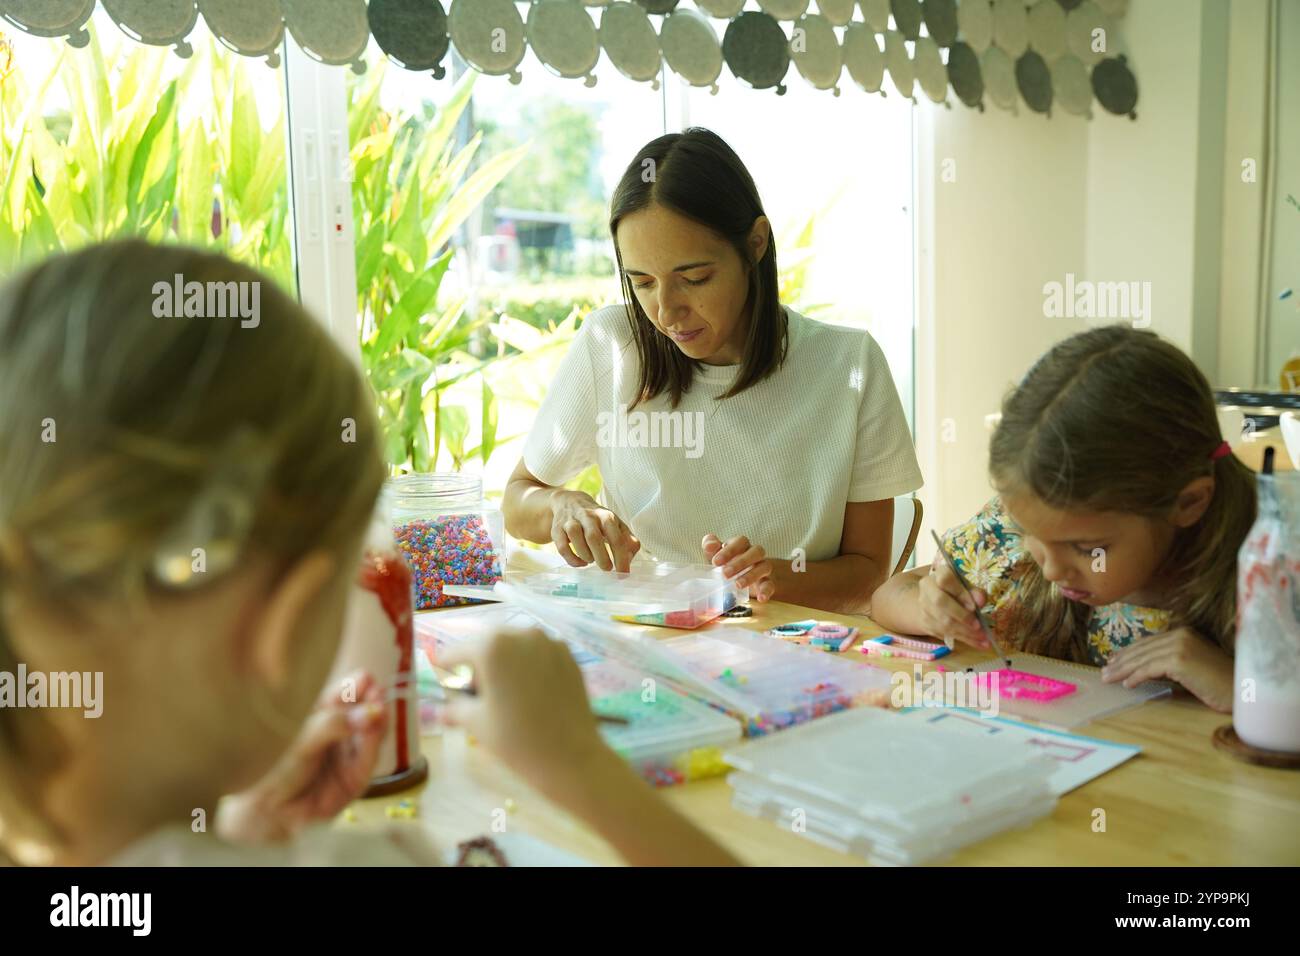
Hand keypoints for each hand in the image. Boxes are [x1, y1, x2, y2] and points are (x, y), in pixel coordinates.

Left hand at [217, 671, 387, 843]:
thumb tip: (370, 711)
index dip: (355, 686)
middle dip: (372, 701)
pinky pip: (369, 759)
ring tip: (380, 708)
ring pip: (370, 734)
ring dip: (378, 721)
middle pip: (361, 713)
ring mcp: (348, 756)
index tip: (366, 677)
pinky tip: (376, 729)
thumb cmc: (273, 770)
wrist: (265, 812)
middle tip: (377, 692)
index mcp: (319, 717)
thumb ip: (334, 724)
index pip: (341, 696)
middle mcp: (337, 734)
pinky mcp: (356, 779)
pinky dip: (374, 743)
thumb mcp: (300, 740)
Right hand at [437, 628, 607, 794]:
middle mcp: (521, 634)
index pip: (457, 651)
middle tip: (476, 691)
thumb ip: (455, 708)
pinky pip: (539, 653)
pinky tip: (529, 692)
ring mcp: (549, 642)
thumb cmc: (516, 740)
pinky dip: (529, 665)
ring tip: (504, 692)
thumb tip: (441, 711)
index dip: (447, 666)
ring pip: (516, 645)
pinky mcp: (569, 655)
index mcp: (492, 647)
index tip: (443, 677)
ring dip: (505, 662)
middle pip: (488, 643)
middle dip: (478, 662)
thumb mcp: (476, 723)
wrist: (571, 757)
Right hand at [550, 490, 639, 571]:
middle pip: (594, 538)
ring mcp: (570, 521)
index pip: (616, 538)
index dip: (621, 558)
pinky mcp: (557, 529)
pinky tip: (581, 562)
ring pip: (576, 539)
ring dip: (586, 555)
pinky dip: (572, 559)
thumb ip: (628, 540)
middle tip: (607, 569)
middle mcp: (588, 516)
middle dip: (602, 557)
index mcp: (606, 516)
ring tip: (592, 560)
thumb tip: (630, 558)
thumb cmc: (597, 519)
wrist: (570, 502)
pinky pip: (562, 547)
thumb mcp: (615, 524)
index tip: (623, 573)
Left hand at [702, 534, 774, 601]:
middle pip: (756, 551)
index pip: (740, 541)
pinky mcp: (766, 583)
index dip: (729, 550)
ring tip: (737, 585)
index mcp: (742, 545)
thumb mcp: (715, 554)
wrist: (738, 579)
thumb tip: (710, 545)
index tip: (715, 562)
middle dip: (741, 562)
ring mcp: (762, 568)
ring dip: (751, 575)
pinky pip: (770, 585)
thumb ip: (710, 546)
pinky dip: (766, 591)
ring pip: (764, 566)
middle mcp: (755, 554)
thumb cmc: (724, 563)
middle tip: (725, 574)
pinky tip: (761, 598)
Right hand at [917, 553, 991, 649]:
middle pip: (940, 602)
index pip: (945, 580)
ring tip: (983, 639)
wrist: (933, 601)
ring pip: (943, 622)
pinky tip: (979, 643)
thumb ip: (975, 592)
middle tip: (978, 626)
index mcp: (938, 574)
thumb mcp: (967, 587)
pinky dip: (964, 640)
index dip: (960, 593)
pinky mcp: (926, 623)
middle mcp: (927, 589)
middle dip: (961, 616)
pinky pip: (945, 634)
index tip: (974, 606)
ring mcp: (924, 607)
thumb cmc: (955, 591)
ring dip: (965, 632)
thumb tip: (981, 600)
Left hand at [1101, 627, 1233, 711]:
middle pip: (1142, 649)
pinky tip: (1126, 684)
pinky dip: (1136, 676)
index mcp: (1183, 633)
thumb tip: (1142, 669)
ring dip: (1122, 669)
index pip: (1148, 642)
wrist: (1242, 690)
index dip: (1128, 652)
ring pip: (1142, 659)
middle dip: (1120, 660)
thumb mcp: (1190, 667)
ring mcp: (1180, 646)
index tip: (1113, 661)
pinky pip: (1150, 669)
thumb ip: (1169, 663)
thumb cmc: (1218, 682)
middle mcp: (1180, 635)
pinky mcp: (1179, 660)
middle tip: (1104, 671)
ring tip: (1108, 678)